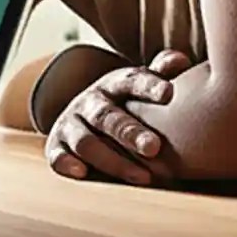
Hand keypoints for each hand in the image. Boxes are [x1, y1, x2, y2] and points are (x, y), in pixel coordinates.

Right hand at [46, 49, 192, 184]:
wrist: (82, 117)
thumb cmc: (124, 104)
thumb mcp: (138, 85)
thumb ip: (159, 74)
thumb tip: (180, 59)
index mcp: (114, 86)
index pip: (131, 81)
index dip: (149, 87)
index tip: (169, 94)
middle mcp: (90, 103)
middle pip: (107, 116)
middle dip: (129, 132)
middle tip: (154, 148)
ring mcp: (71, 124)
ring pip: (85, 141)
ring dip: (112, 160)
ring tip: (143, 178)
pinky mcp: (57, 146)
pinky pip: (57, 155)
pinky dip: (66, 162)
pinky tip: (81, 172)